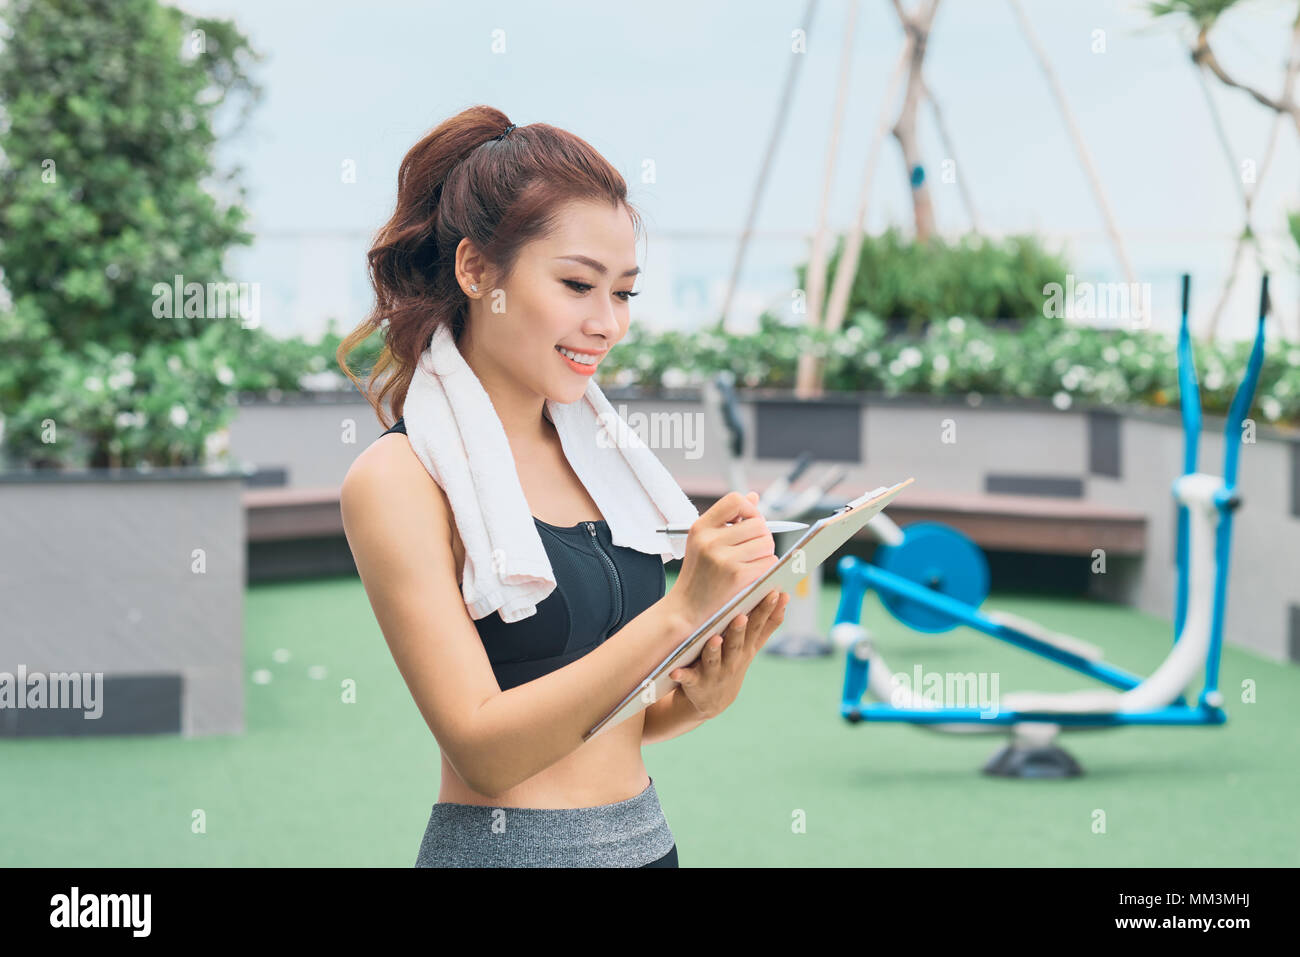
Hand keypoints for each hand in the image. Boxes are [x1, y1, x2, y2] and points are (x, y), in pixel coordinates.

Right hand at [668, 491, 777, 626]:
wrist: (686, 608)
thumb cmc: (698, 573)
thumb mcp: (704, 541)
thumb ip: (728, 519)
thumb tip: (754, 496)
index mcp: (701, 527)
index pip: (735, 500)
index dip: (750, 509)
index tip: (749, 523)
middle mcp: (710, 540)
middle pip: (758, 524)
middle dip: (763, 535)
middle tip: (755, 548)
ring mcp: (723, 558)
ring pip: (767, 543)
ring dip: (767, 553)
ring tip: (753, 561)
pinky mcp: (736, 577)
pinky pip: (768, 563)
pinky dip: (767, 568)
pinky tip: (754, 573)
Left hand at [668, 590, 789, 719]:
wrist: (712, 701)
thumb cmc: (732, 663)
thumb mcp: (752, 646)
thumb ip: (768, 624)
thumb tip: (786, 597)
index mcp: (745, 648)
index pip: (757, 627)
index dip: (766, 611)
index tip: (775, 593)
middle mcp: (732, 660)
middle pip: (736, 644)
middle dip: (738, 631)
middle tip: (741, 616)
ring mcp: (714, 673)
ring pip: (713, 660)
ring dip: (713, 650)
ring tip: (714, 640)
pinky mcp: (695, 683)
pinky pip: (688, 678)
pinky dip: (682, 675)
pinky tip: (675, 671)